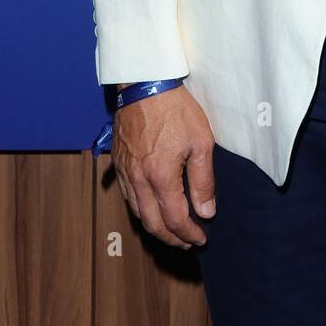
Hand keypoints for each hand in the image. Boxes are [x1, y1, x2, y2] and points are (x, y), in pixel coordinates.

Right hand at [111, 84, 216, 249]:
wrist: (144, 84)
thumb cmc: (175, 109)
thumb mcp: (201, 142)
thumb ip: (203, 180)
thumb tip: (206, 211)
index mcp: (160, 176)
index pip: (175, 219)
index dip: (189, 234)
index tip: (201, 239)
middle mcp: (139, 179)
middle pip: (153, 223)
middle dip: (172, 238)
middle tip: (187, 241)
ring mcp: (126, 172)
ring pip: (137, 212)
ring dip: (155, 226)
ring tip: (172, 229)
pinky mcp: (118, 162)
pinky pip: (128, 196)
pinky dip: (141, 209)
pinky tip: (152, 207)